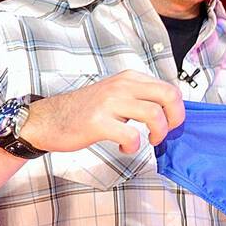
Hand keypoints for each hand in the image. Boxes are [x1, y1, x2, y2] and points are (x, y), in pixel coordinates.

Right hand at [20, 69, 184, 155]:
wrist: (47, 119)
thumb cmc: (85, 111)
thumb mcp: (117, 94)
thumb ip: (141, 97)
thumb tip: (172, 111)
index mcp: (129, 79)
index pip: (170, 88)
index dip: (178, 110)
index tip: (171, 123)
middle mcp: (121, 86)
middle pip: (169, 96)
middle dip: (175, 119)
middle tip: (165, 132)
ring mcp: (109, 103)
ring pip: (154, 114)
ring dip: (159, 133)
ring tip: (149, 140)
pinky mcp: (98, 122)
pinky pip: (131, 135)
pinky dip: (133, 146)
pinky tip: (124, 146)